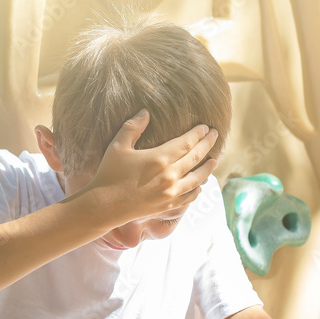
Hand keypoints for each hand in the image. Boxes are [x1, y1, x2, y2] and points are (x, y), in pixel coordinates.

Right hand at [83, 108, 218, 224]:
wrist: (104, 206)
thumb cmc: (109, 174)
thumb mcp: (118, 146)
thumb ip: (133, 127)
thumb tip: (146, 112)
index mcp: (160, 158)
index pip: (187, 142)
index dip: (198, 133)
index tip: (206, 127)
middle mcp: (170, 176)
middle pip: (196, 157)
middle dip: (207, 144)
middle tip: (215, 135)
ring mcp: (171, 193)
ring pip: (197, 179)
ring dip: (208, 168)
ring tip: (214, 161)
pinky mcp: (167, 207)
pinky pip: (189, 197)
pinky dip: (197, 190)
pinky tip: (199, 187)